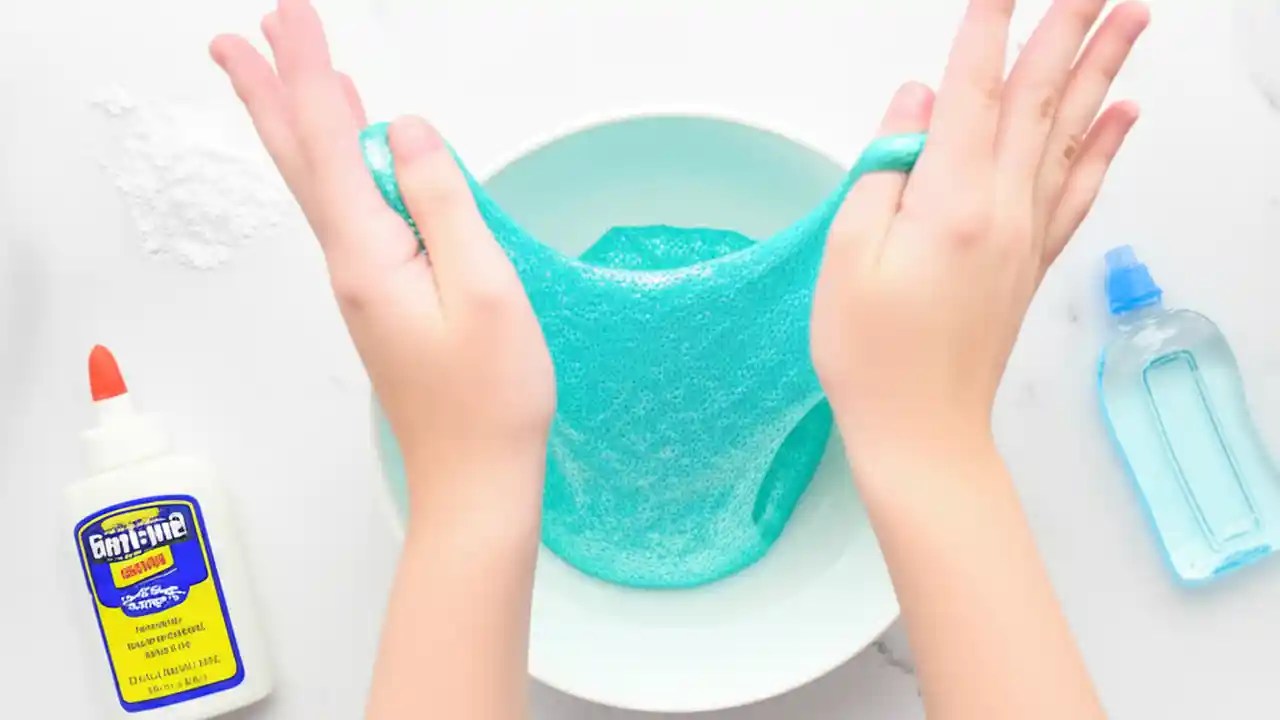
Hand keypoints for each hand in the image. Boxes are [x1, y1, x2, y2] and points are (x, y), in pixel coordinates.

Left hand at [210, 0, 554, 515]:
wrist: (473, 477)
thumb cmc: (490, 398)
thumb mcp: (486, 290)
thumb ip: (444, 203)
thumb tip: (409, 132)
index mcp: (369, 257)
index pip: (330, 143)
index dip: (307, 72)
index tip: (293, 19)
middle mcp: (351, 266)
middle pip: (302, 160)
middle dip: (272, 91)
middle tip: (241, 36)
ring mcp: (364, 284)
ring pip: (322, 186)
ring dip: (301, 123)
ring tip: (288, 73)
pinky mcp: (384, 298)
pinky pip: (352, 213)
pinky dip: (340, 166)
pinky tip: (355, 153)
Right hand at [812, 0, 1148, 458]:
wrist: (922, 432)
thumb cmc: (872, 355)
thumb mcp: (848, 257)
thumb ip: (883, 171)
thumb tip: (916, 105)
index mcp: (951, 203)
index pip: (972, 93)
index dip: (984, 29)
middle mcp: (1004, 209)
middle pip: (1038, 99)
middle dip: (1066, 29)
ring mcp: (1026, 235)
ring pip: (1071, 133)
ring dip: (1101, 69)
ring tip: (1130, 18)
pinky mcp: (1032, 261)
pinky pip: (1080, 189)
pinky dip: (1105, 145)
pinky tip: (1124, 112)